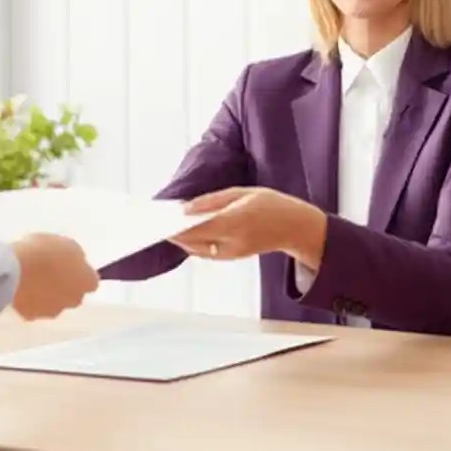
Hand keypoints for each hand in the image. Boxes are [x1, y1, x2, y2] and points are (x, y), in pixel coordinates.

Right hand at [9, 233, 99, 319]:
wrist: (15, 270)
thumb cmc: (44, 251)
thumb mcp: (66, 244)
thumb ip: (75, 257)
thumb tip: (74, 263)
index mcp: (87, 281)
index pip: (90, 281)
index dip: (79, 273)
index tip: (68, 264)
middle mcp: (74, 300)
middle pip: (73, 295)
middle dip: (63, 287)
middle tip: (49, 271)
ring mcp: (53, 311)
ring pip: (52, 303)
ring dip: (45, 294)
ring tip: (30, 277)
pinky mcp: (31, 316)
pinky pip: (32, 307)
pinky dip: (28, 300)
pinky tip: (18, 287)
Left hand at [170, 187, 326, 267]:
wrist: (295, 227)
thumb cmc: (270, 204)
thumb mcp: (242, 193)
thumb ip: (212, 201)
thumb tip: (185, 208)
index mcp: (236, 221)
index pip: (197, 227)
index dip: (176, 226)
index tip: (158, 219)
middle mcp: (233, 241)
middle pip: (194, 241)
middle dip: (174, 233)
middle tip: (156, 223)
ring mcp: (233, 253)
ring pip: (197, 250)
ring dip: (181, 240)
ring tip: (166, 227)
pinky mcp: (234, 258)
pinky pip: (207, 253)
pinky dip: (193, 244)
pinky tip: (184, 234)